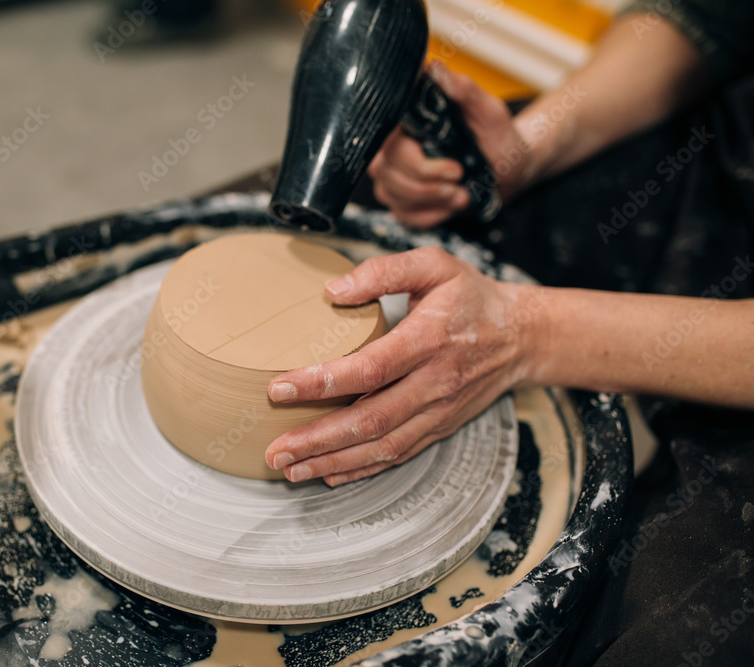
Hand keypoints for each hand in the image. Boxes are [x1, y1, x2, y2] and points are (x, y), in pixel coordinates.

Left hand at [264, 248, 543, 485]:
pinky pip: (397, 455)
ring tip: (290, 468)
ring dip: (332, 462)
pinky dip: (361, 470)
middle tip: (275, 450)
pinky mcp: (439, 428)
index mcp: (429, 340)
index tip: (279, 388)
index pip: (369, 369)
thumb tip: (331, 291)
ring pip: (381, 446)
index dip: (322, 382)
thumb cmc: (470, 297)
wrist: (522, 337)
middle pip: (370, 420)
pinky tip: (328, 474)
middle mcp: (434, 383)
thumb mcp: (434, 265)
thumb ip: (383, 271)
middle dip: (318, 440)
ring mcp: (438, 411)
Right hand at [367, 60, 532, 227]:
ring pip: (392, 196)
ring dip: (432, 202)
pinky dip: (430, 217)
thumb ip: (463, 90)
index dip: (420, 164)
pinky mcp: (401, 201)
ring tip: (461, 195)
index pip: (390, 146)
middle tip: (461, 184)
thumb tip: (434, 68)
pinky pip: (402, 216)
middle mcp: (393, 148)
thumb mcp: (488, 111)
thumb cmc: (498, 138)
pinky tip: (449, 206)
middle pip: (387, 173)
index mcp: (407, 123)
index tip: (456, 168)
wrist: (509, 170)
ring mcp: (393, 176)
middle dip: (429, 187)